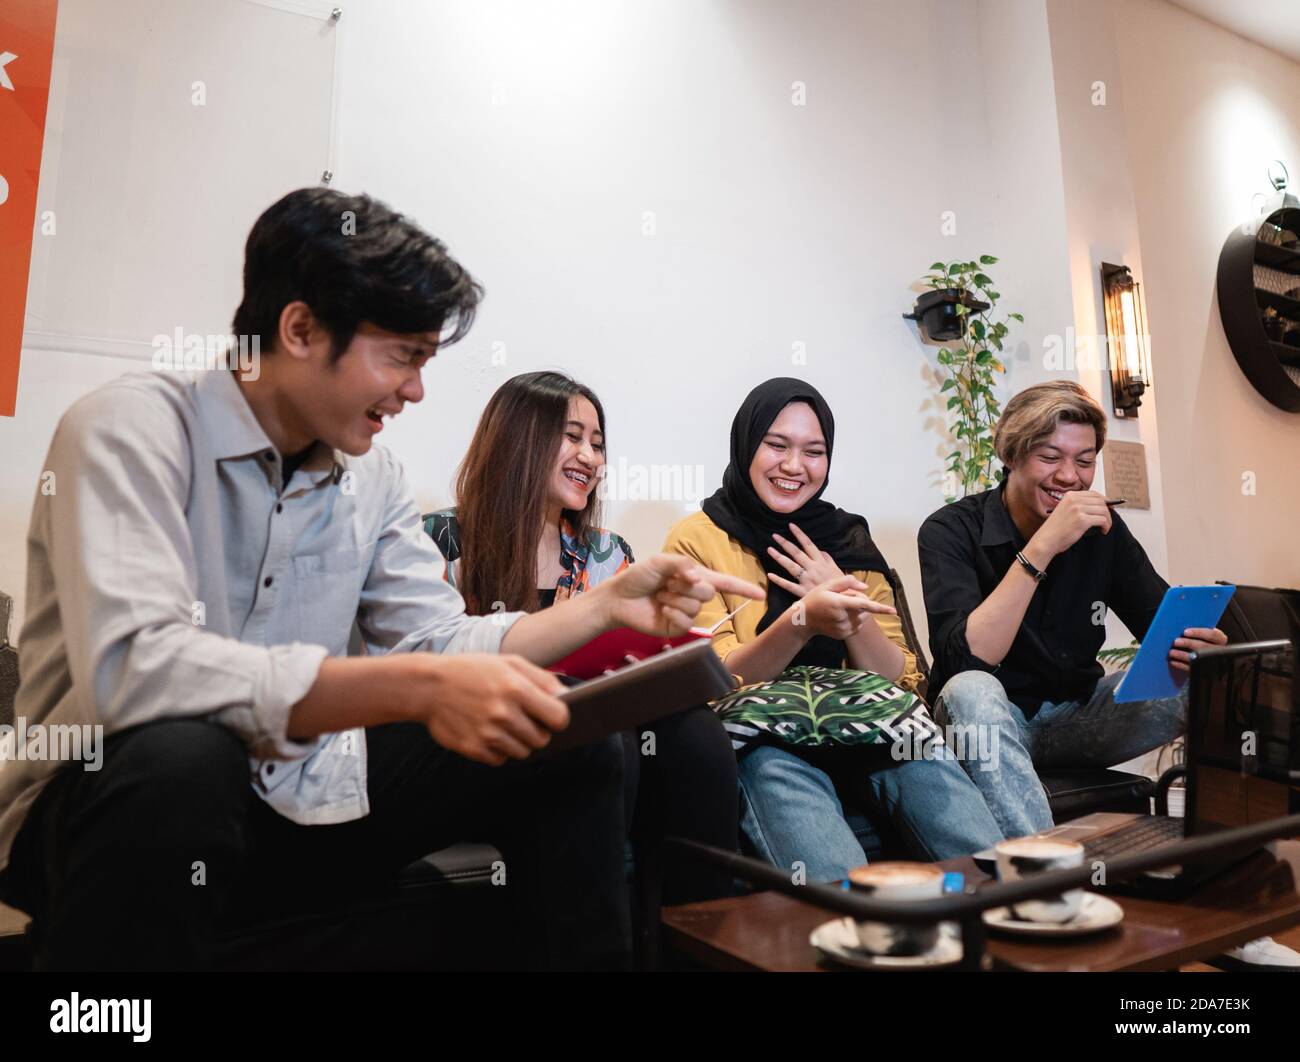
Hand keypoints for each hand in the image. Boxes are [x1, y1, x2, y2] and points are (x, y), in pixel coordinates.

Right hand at [418, 654, 568, 765]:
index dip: (558, 717)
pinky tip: (488, 733)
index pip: (559, 718)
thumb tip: (565, 697)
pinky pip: (501, 760)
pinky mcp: (473, 749)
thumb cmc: (472, 671)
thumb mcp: (508, 662)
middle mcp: (503, 713)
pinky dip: (499, 750)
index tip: (550, 715)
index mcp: (516, 689)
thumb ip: (541, 679)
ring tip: (503, 723)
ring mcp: (488, 734)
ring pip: (523, 752)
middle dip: (537, 730)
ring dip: (518, 741)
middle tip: (523, 718)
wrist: (428, 687)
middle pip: (541, 739)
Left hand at [594, 553, 765, 636]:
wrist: (619, 598)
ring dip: (676, 598)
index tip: (762, 594)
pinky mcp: (678, 628)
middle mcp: (694, 595)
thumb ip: (682, 564)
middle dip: (688, 586)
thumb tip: (698, 577)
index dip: (744, 588)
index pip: (725, 583)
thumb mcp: (660, 562)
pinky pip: (687, 622)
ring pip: (697, 607)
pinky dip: (674, 612)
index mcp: (695, 577)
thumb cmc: (639, 576)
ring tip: (661, 595)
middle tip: (667, 584)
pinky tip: (663, 609)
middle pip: (709, 592)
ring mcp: (687, 612)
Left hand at [766, 522, 844, 597]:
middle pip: (797, 553)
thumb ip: (828, 559)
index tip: (791, 525)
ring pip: (791, 566)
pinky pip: (789, 585)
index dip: (799, 534)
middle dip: (785, 543)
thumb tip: (821, 551)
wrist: (843, 601)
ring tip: (769, 549)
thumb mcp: (837, 569)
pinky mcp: (803, 592)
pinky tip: (770, 575)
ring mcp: (807, 580)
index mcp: (821, 562)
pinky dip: (779, 580)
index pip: (808, 545)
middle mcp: (813, 568)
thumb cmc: (841, 586)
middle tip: (775, 535)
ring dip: (780, 557)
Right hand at [793, 575, 896, 640]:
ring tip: (840, 607)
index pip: (863, 605)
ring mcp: (843, 628)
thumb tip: (866, 587)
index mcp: (839, 603)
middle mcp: (842, 618)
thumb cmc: (815, 599)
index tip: (893, 611)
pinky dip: (854, 619)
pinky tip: (840, 616)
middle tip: (843, 597)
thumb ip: (848, 582)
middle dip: (859, 601)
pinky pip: (857, 625)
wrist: (803, 620)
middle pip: (864, 608)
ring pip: (862, 617)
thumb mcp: (827, 585)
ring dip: (858, 611)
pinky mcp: (844, 635)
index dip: (880, 608)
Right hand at [1026, 489, 1111, 559]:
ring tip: (1105, 527)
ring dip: (1108, 520)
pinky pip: (1102, 520)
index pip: (1094, 494)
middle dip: (1108, 511)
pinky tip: (1103, 531)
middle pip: (1101, 501)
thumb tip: (1098, 507)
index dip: (1105, 500)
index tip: (1110, 507)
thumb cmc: (1055, 529)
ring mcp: (1078, 509)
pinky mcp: (1082, 520)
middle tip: (1108, 520)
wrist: (1046, 540)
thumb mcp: (1065, 511)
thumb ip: (1078, 506)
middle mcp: (1074, 499)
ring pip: (1103, 510)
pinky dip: (1106, 526)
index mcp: (1070, 495)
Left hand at [1168, 626, 1227, 672]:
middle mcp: (1218, 650)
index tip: (1185, 632)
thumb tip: (1182, 625)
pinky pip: (1192, 669)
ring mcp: (1211, 662)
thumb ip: (1197, 631)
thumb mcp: (1202, 634)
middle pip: (1205, 646)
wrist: (1203, 656)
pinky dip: (1181, 665)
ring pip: (1198, 659)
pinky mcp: (1203, 672)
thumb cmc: (1199, 640)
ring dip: (1182, 655)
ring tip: (1172, 652)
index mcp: (1220, 639)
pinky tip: (1173, 661)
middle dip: (1188, 643)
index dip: (1199, 632)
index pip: (1213, 635)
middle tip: (1176, 641)